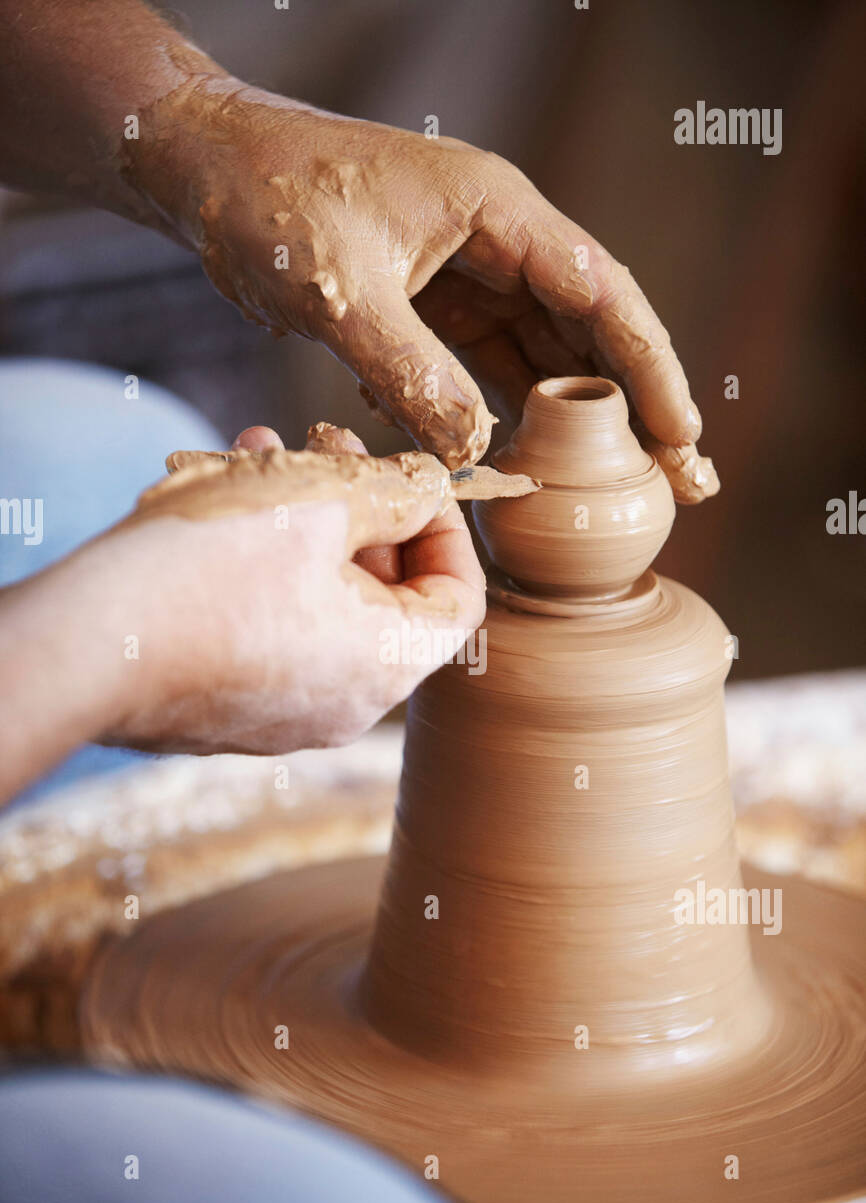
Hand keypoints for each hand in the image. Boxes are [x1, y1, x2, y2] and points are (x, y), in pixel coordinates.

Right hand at [0, 423, 484, 801]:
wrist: (84, 645)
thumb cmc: (209, 569)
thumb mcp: (321, 502)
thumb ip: (395, 494)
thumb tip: (427, 490)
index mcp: (387, 667)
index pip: (458, 600)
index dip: (446, 527)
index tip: (410, 476)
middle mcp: (346, 706)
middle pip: (384, 593)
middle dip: (359, 505)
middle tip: (325, 441)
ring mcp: (284, 712)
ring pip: (320, 601)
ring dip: (303, 521)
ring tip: (262, 454)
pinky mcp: (229, 707)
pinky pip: (270, 627)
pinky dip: (264, 565)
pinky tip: (224, 503)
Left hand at [128, 85, 711, 493]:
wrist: (206, 171)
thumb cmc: (271, 201)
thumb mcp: (343, 292)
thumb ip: (410, 372)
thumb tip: (474, 453)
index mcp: (497, 213)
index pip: (600, 296)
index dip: (649, 368)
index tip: (682, 434)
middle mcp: (497, 245)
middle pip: (589, 334)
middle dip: (637, 407)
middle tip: (681, 480)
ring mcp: (465, 280)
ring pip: (545, 358)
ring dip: (584, 422)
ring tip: (627, 489)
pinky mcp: (431, 312)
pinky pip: (489, 371)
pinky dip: (514, 417)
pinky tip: (539, 467)